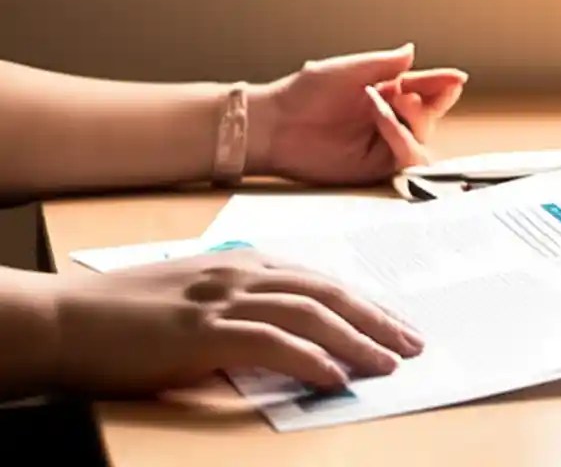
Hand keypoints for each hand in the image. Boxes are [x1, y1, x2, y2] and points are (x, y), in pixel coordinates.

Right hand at [51, 249, 423, 394]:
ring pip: (311, 314)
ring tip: (391, 362)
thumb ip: (245, 304)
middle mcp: (242, 275)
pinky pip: (271, 343)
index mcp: (244, 264)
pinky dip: (311, 358)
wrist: (65, 318)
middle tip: (414, 343)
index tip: (398, 322)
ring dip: (358, 339)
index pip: (322, 281)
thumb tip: (292, 332)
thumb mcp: (198, 297)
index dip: (366, 303)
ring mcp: (223, 300)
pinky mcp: (202, 332)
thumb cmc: (127, 314)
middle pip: (329, 292)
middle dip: (378, 318)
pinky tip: (337, 376)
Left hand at [248, 43, 466, 184]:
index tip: (457, 77)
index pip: (422, 89)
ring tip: (395, 102)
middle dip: (429, 101)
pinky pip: (405, 158)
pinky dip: (403, 139)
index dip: (441, 84)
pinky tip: (385, 123)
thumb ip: (383, 63)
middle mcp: (388, 119)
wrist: (276, 124)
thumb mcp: (347, 69)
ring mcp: (382, 144)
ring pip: (423, 137)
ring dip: (416, 120)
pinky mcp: (375, 167)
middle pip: (429, 113)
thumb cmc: (303, 93)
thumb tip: (412, 51)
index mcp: (383, 93)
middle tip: (407, 91)